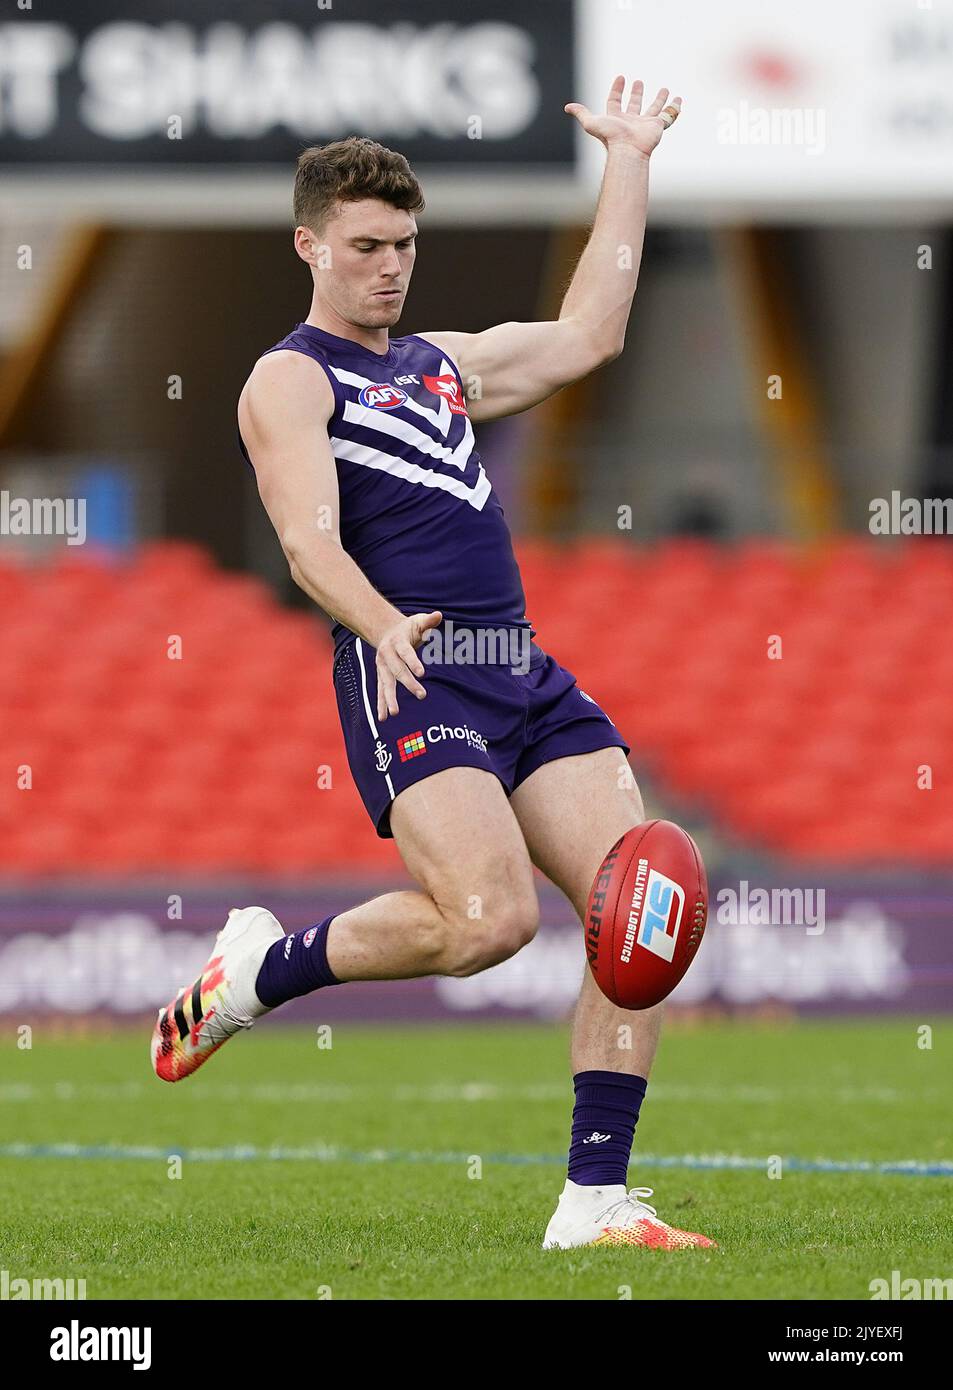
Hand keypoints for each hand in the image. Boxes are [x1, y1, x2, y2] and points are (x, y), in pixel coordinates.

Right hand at [375, 610, 441, 721]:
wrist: (387, 631)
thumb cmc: (408, 628)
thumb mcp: (418, 621)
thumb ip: (428, 621)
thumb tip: (438, 615)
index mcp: (397, 642)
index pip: (406, 653)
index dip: (413, 662)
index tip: (422, 673)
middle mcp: (387, 656)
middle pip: (397, 671)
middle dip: (408, 683)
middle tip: (422, 695)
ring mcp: (382, 667)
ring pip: (386, 684)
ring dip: (390, 699)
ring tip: (394, 713)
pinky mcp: (381, 676)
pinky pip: (381, 691)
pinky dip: (381, 704)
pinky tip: (383, 718)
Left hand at [565, 75, 681, 157]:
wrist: (628, 151)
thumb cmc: (610, 138)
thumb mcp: (591, 122)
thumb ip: (581, 113)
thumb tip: (567, 107)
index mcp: (617, 119)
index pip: (615, 101)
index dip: (617, 90)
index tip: (620, 77)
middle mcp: (631, 121)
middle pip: (634, 105)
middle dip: (636, 93)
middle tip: (638, 82)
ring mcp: (645, 124)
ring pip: (653, 109)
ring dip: (659, 99)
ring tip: (665, 89)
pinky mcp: (658, 126)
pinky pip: (669, 115)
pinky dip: (675, 108)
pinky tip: (679, 100)